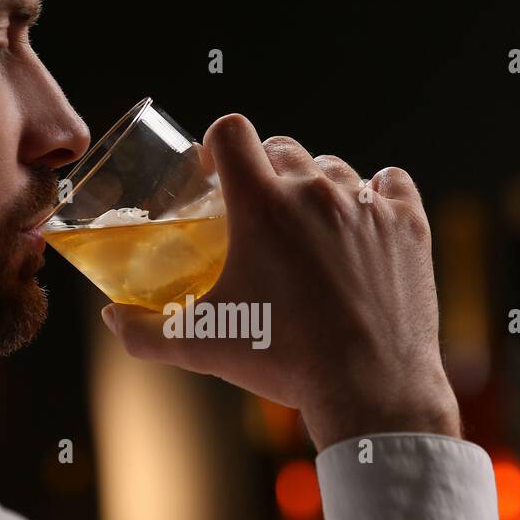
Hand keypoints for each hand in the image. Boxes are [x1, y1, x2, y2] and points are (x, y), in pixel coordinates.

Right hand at [100, 113, 460, 450]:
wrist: (369, 388)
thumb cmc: (283, 363)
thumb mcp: (203, 346)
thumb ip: (145, 332)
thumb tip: (111, 319)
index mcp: (262, 205)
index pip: (232, 131)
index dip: (218, 144)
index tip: (217, 174)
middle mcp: (315, 191)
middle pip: (283, 148)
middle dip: (266, 172)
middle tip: (261, 213)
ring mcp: (367, 204)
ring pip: (334, 169)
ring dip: (317, 187)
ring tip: (311, 228)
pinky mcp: (408, 223)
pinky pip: (390, 183)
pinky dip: (376, 195)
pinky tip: (364, 219)